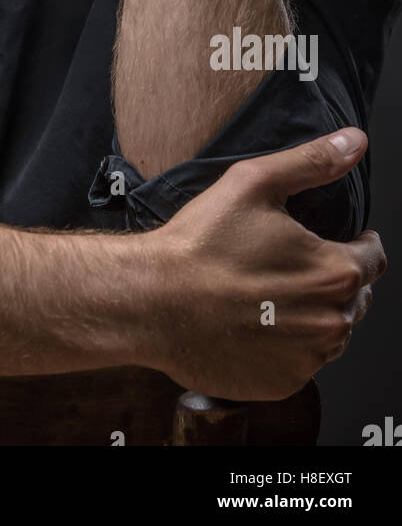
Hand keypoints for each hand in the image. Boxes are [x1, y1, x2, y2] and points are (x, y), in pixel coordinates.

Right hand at [141, 129, 385, 401]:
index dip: (357, 243)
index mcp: (334, 271)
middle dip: (332, 278)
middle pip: (354, 297)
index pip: (373, 258)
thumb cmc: (200, 243)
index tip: (337, 239)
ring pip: (331, 332)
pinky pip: (301, 363)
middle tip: (288, 263)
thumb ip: (312, 162)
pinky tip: (255, 323)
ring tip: (270, 293)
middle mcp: (331, 322)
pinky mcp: (281, 384)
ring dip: (313, 313)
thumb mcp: (254, 183)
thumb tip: (354, 142)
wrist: (152, 301)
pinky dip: (287, 344)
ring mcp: (307, 359)